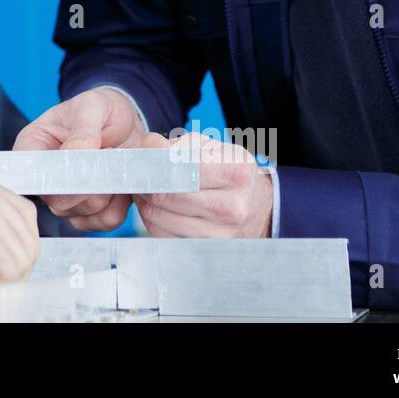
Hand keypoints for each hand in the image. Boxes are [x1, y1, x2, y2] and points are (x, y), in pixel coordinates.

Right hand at [12, 86, 149, 230]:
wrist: (128, 124)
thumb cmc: (103, 110)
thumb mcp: (93, 107)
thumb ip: (83, 130)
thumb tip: (75, 153)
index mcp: (33, 146)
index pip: (31, 172)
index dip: (57, 174)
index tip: (84, 163)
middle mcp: (44, 177)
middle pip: (56, 200)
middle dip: (89, 183)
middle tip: (108, 154)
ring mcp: (64, 198)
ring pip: (79, 213)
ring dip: (105, 192)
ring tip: (114, 164)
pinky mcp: (87, 212)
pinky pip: (102, 221)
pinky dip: (118, 205)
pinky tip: (121, 183)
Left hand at [134, 131, 272, 237]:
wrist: (258, 208)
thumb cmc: (229, 172)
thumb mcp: (211, 148)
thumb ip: (177, 146)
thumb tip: (149, 147)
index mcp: (236, 173)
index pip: (178, 171)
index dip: (152, 165)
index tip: (141, 161)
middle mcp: (232, 208)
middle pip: (166, 197)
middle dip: (145, 185)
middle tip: (139, 176)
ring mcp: (221, 235)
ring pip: (159, 219)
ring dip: (146, 204)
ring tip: (149, 191)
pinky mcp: (207, 251)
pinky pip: (163, 236)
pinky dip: (154, 221)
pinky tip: (160, 209)